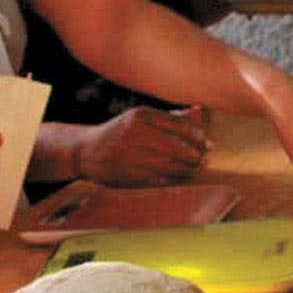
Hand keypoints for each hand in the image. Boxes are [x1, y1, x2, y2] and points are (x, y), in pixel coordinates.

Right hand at [75, 106, 210, 186]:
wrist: (87, 151)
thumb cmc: (120, 132)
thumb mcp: (140, 117)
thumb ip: (170, 116)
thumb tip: (200, 112)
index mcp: (140, 116)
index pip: (179, 125)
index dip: (197, 135)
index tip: (205, 140)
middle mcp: (136, 135)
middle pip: (179, 147)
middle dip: (196, 154)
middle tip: (203, 156)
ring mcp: (132, 157)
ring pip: (172, 166)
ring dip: (188, 168)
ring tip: (194, 166)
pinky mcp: (130, 177)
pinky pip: (162, 180)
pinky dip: (176, 179)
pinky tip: (181, 176)